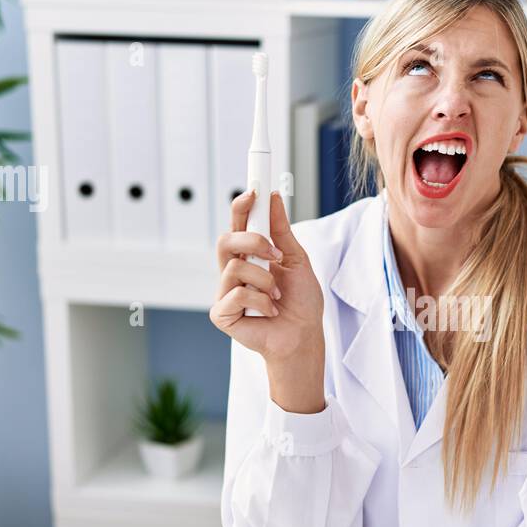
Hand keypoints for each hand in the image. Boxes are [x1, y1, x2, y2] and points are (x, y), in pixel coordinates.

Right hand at [209, 190, 326, 412]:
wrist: (304, 337)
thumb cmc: (301, 303)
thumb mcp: (297, 260)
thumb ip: (281, 232)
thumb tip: (272, 198)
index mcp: (250, 256)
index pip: (238, 224)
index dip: (241, 205)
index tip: (254, 189)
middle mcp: (233, 271)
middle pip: (226, 240)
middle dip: (251, 241)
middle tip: (274, 253)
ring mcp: (225, 293)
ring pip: (234, 268)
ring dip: (264, 280)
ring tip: (277, 295)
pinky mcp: (222, 314)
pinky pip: (236, 295)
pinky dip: (260, 301)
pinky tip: (269, 311)